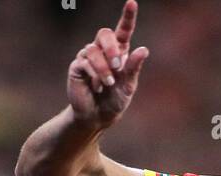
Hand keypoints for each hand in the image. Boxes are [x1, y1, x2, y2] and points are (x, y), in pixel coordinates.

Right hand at [67, 0, 148, 128]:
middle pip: (104, 33)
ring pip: (93, 49)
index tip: (132, 3)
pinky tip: (96, 87)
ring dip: (103, 68)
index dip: (127, 16)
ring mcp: (88, 56)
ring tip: (107, 84)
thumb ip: (133, 68)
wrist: (97, 118)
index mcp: (118, 52)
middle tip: (117, 66)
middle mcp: (102, 51)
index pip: (123, 30)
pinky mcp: (77, 66)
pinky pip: (85, 62)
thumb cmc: (114, 102)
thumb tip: (143, 50)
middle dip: (111, 48)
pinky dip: (94, 74)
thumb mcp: (128, 86)